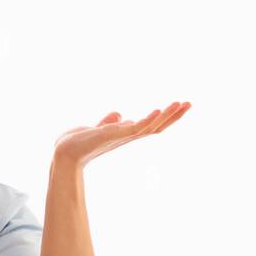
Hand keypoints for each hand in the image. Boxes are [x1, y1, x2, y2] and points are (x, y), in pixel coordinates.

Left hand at [53, 101, 191, 168]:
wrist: (65, 152)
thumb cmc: (79, 143)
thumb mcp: (98, 128)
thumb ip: (109, 121)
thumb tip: (119, 114)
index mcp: (126, 134)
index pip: (152, 125)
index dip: (167, 117)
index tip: (181, 105)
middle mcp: (127, 137)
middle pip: (157, 127)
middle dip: (174, 116)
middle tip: (190, 103)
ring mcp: (122, 137)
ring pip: (150, 127)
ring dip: (166, 116)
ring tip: (180, 104)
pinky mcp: (114, 136)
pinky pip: (136, 128)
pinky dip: (148, 120)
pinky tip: (158, 111)